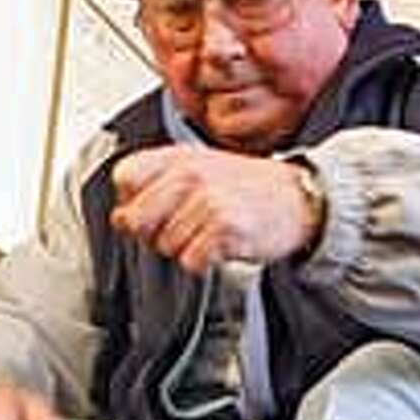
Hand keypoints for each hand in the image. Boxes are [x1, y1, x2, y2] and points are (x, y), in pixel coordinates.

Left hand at [110, 146, 321, 273]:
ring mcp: (207, 202)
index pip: (125, 177)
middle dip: (153, 234)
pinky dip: (204, 262)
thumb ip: (156, 187)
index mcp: (180, 157)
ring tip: (212, 233)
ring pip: (164, 246)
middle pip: (136, 220)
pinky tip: (222, 246)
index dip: (132, 201)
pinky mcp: (224, 229)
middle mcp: (190, 175)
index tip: (153, 208)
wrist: (300, 199)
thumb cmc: (251, 187)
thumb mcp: (201, 171)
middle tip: (183, 228)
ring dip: (185, 248)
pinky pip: (191, 261)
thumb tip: (120, 218)